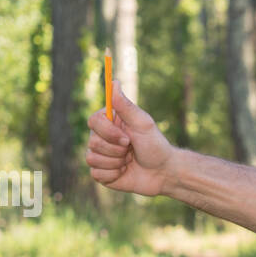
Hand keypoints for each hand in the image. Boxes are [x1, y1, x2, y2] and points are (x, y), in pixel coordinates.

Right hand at [85, 81, 173, 196]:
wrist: (163, 173)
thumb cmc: (155, 145)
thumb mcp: (143, 123)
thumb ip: (126, 105)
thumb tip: (114, 81)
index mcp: (109, 122)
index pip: (93, 121)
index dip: (108, 132)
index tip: (127, 139)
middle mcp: (101, 137)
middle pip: (92, 141)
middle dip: (116, 149)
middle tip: (131, 150)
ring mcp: (100, 155)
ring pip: (92, 158)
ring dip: (115, 162)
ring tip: (129, 161)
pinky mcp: (101, 173)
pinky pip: (96, 174)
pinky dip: (113, 174)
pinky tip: (124, 172)